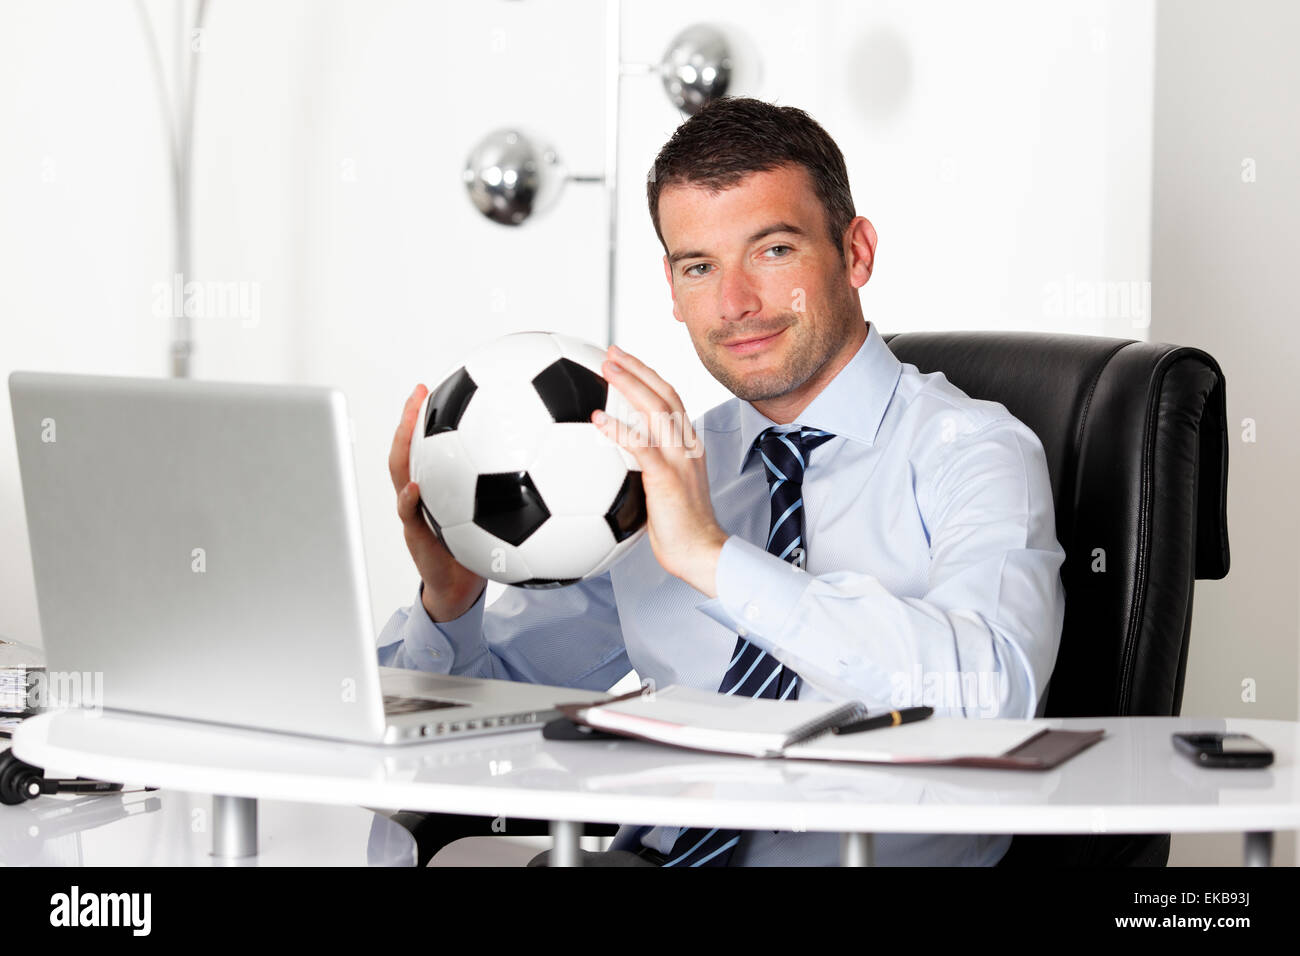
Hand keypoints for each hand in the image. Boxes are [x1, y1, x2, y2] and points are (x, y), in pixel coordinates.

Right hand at [389, 384, 486, 621]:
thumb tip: (543, 459)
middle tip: (418, 393)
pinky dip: (409, 501)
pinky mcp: (416, 537)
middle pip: (407, 450)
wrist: (459, 588)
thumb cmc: (480, 551)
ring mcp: (415, 514)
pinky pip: (408, 515)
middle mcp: (422, 495)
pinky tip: (415, 487)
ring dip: (401, 448)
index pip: (427, 445)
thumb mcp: (496, 516)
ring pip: (399, 475)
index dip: (426, 416)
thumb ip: (509, 490)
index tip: (433, 388)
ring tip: (408, 427)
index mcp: (438, 487)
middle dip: (408, 420)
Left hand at [592, 345, 727, 596]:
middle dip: (637, 368)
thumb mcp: (665, 490)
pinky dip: (619, 430)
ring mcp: (679, 460)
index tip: (625, 361)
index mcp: (688, 446)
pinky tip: (597, 419)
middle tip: (610, 352)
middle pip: (664, 394)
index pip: (671, 400)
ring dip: (629, 384)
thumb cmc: (679, 529)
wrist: (701, 553)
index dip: (649, 377)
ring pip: (656, 409)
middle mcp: (687, 446)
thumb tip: (617, 464)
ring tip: (605, 367)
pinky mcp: (666, 478)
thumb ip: (648, 470)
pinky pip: (641, 447)